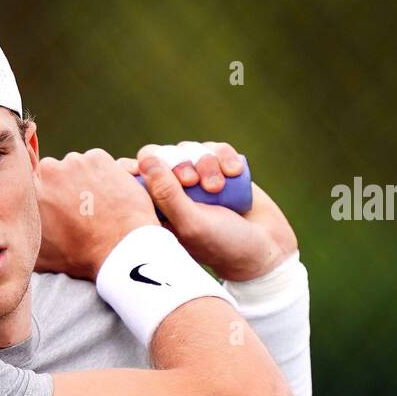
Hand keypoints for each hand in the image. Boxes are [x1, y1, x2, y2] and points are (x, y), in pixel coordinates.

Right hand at [34, 148, 159, 281]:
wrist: (119, 249)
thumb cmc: (78, 257)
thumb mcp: (37, 253)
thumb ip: (22, 234)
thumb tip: (15, 230)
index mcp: (31, 192)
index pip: (28, 178)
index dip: (42, 189)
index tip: (53, 201)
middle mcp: (48, 171)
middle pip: (52, 171)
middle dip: (62, 184)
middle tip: (77, 207)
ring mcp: (74, 162)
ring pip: (75, 166)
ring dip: (82, 179)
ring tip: (95, 204)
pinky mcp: (98, 158)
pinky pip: (97, 162)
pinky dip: (102, 174)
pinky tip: (108, 196)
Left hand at [117, 141, 297, 281]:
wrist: (265, 248)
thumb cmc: (221, 244)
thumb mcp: (190, 223)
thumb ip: (166, 194)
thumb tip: (144, 160)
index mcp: (154, 207)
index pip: (131, 175)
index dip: (139, 167)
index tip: (157, 175)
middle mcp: (171, 191)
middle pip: (160, 155)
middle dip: (178, 164)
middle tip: (192, 183)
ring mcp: (196, 178)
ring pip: (189, 150)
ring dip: (205, 163)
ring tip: (218, 187)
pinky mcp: (220, 168)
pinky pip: (214, 147)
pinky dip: (224, 156)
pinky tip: (234, 172)